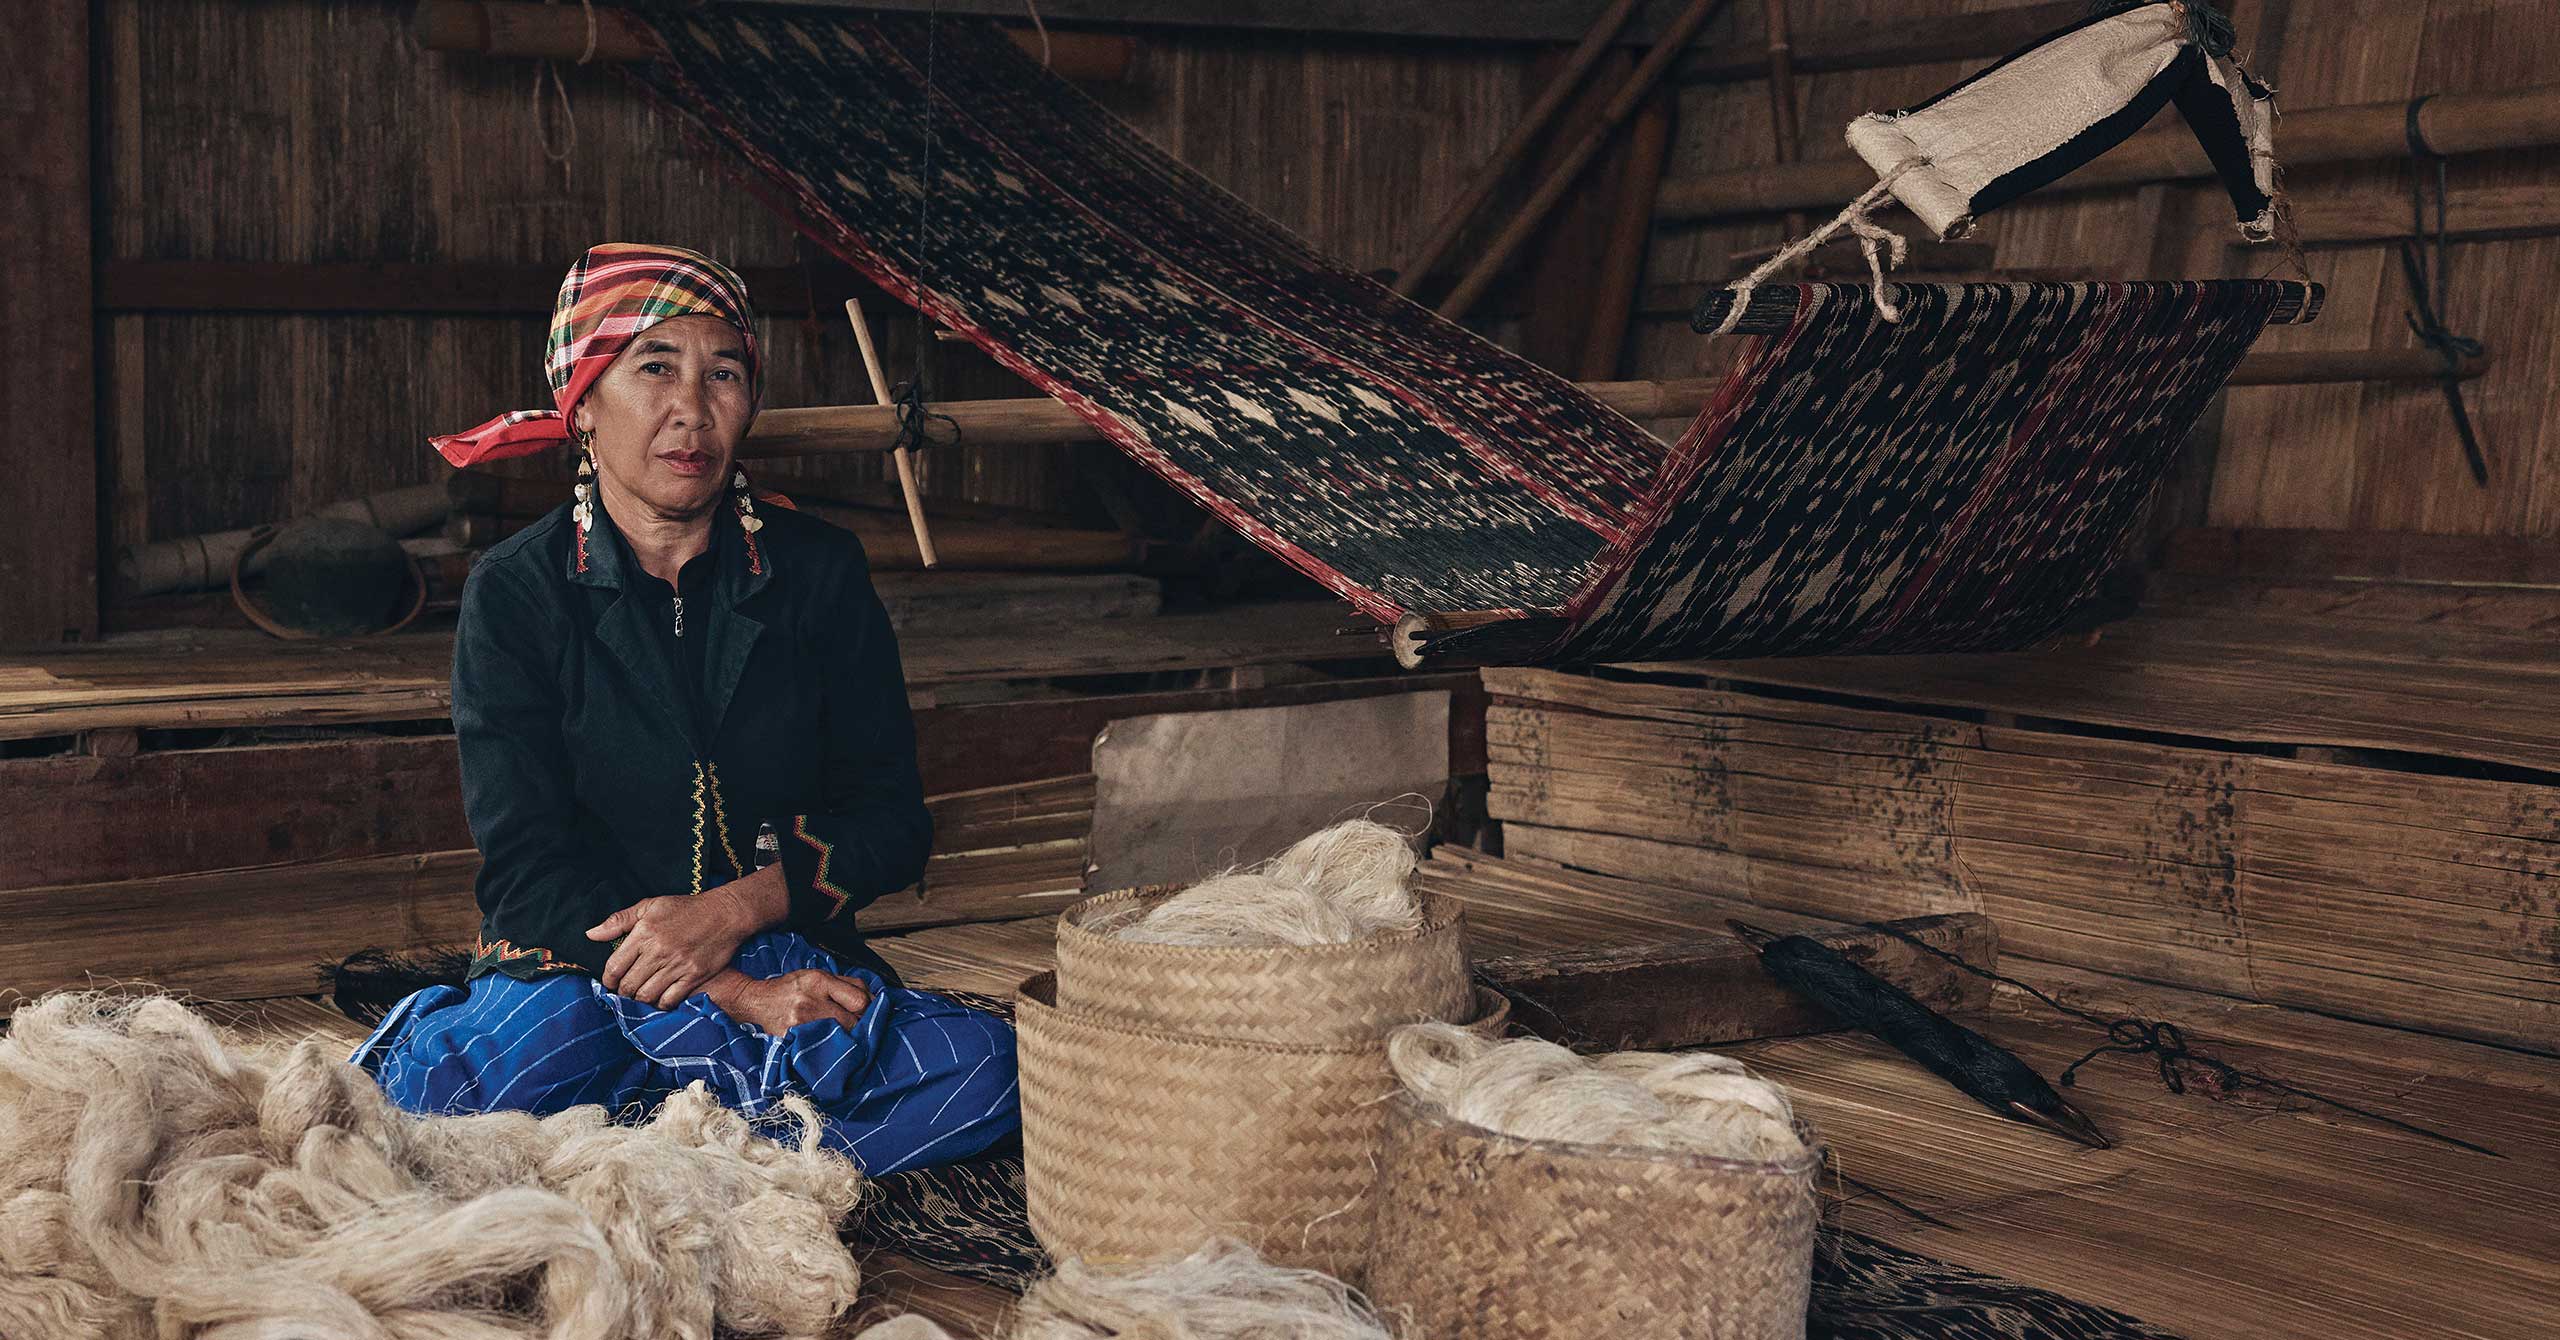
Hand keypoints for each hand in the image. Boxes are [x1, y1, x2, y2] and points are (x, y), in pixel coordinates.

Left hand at [586, 887, 759, 1008]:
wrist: (725, 914)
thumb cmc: (686, 909)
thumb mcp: (651, 906)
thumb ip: (619, 920)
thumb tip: (591, 934)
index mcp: (644, 933)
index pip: (614, 967)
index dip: (607, 980)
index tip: (609, 983)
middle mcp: (658, 951)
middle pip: (628, 985)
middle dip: (622, 993)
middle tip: (624, 992)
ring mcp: (677, 965)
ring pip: (646, 995)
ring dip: (639, 1000)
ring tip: (639, 996)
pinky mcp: (694, 976)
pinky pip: (669, 999)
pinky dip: (660, 1004)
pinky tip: (659, 999)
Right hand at [713, 969, 872, 1038]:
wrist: (756, 1001)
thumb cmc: (792, 989)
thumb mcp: (818, 976)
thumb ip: (848, 984)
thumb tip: (875, 1000)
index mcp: (819, 981)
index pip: (859, 1000)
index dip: (868, 1009)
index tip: (867, 1013)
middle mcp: (809, 1001)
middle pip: (852, 1022)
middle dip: (859, 1027)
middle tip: (855, 1028)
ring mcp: (799, 1023)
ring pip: (839, 1038)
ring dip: (845, 1040)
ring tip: (840, 1037)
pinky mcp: (791, 1039)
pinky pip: (821, 1049)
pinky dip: (827, 1049)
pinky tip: (826, 1045)